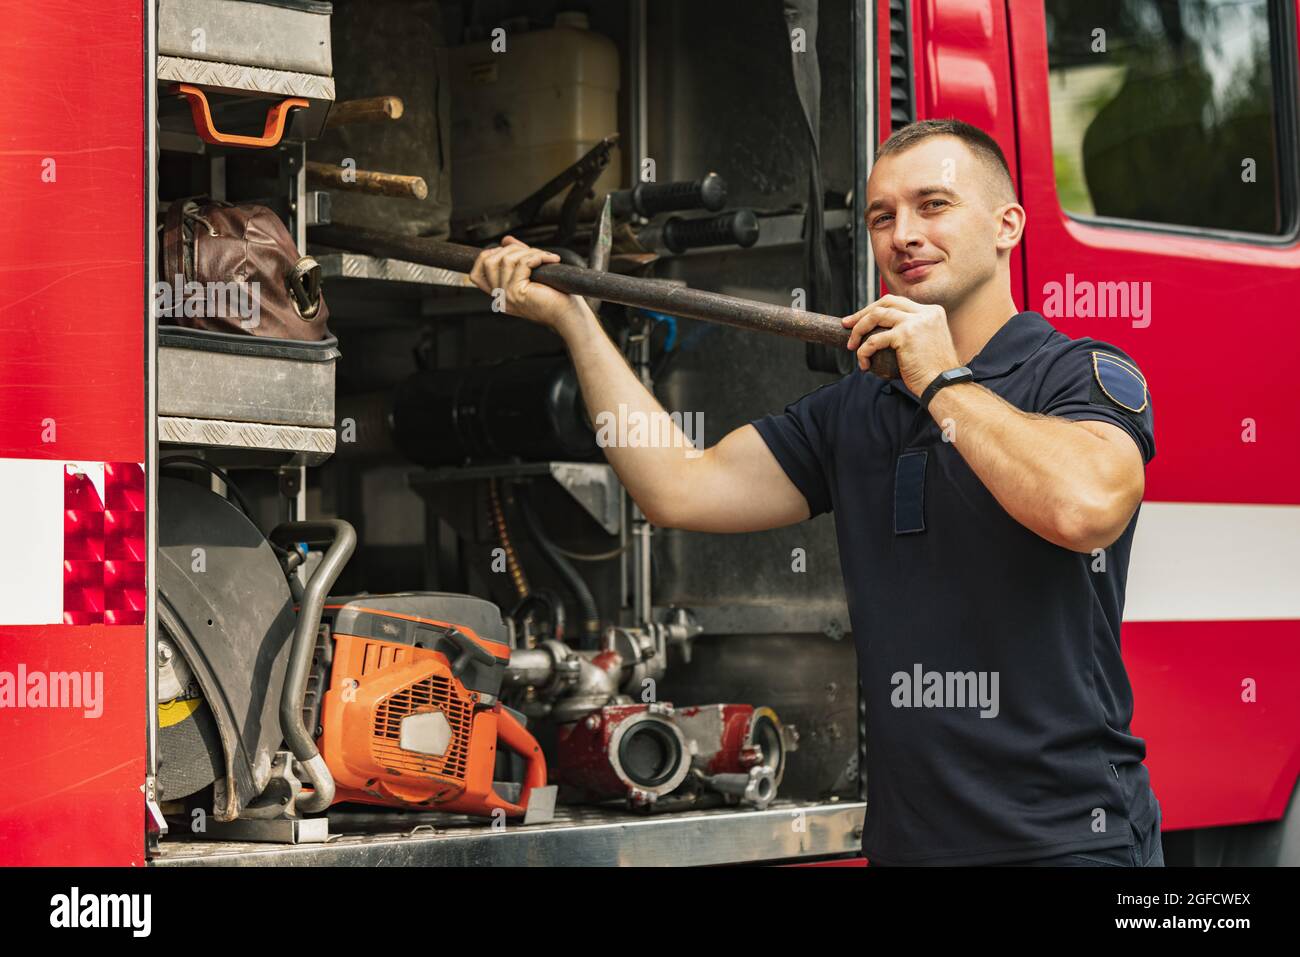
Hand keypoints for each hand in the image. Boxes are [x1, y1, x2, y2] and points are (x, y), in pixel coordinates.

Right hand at [467, 236, 585, 331]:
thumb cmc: (556, 297)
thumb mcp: (532, 273)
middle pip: (488, 261)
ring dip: (529, 252)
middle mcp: (500, 297)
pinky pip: (523, 264)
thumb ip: (517, 257)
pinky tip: (551, 260)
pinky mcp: (517, 293)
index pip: (477, 274)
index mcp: (501, 295)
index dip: (487, 256)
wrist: (569, 315)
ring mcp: (507, 296)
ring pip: (507, 260)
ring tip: (545, 257)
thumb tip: (506, 240)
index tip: (508, 250)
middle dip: (511, 249)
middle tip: (533, 253)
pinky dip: (538, 256)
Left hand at [842, 295, 961, 396]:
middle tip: (847, 324)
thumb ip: (913, 332)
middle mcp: (925, 312)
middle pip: (886, 302)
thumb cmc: (934, 373)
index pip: (898, 302)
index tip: (861, 319)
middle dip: (863, 312)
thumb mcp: (927, 344)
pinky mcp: (906, 335)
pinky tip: (864, 363)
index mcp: (932, 312)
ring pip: (876, 315)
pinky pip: (874, 340)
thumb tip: (886, 334)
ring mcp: (915, 322)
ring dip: (859, 330)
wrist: (944, 386)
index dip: (876, 308)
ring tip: (851, 345)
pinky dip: (864, 351)